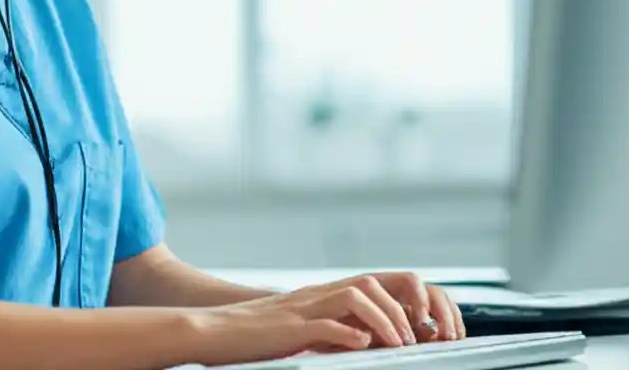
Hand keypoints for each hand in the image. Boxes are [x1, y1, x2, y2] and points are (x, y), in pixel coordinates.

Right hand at [186, 273, 465, 365]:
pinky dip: (348, 334)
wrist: (210, 331)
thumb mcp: (298, 328)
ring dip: (384, 319)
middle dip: (402, 308)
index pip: (372, 282)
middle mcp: (315, 295)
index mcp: (320, 294)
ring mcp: (302, 309)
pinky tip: (361, 347)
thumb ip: (328, 328)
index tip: (418, 326)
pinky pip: (325, 324)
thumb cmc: (252, 336)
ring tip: (398, 343)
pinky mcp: (288, 329)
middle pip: (372, 284)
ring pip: (356, 296)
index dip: (401, 298)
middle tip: (416, 336)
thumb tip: (363, 340)